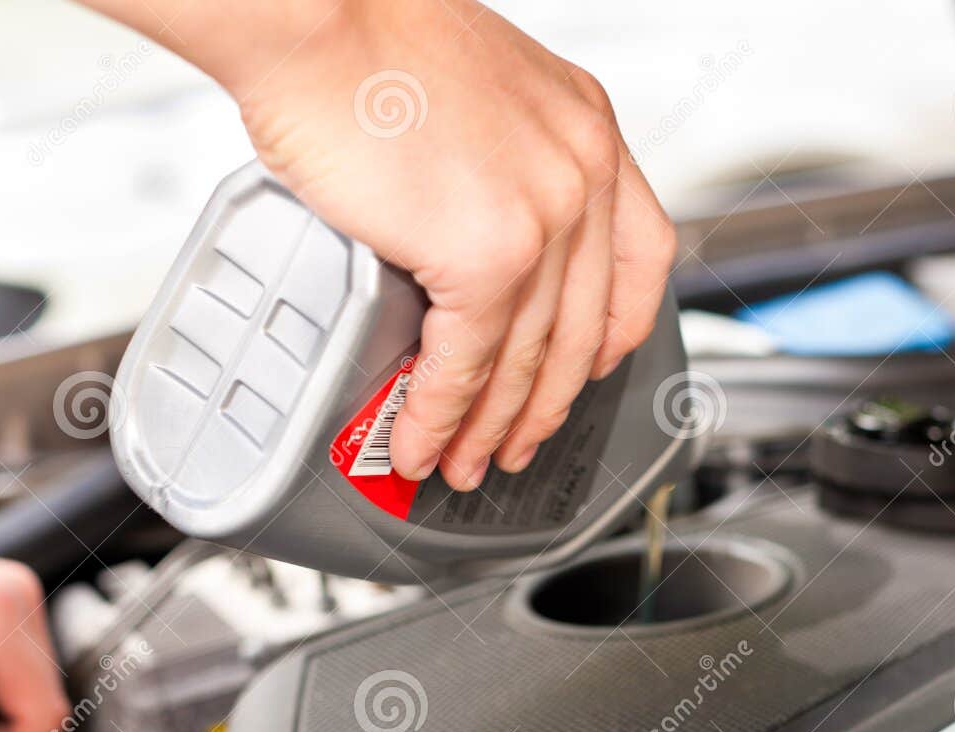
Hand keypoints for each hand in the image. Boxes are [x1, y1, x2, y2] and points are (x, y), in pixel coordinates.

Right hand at [141, 0, 677, 490]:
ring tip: (461, 464)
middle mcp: (581, 172)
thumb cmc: (366, 38)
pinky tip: (422, 440)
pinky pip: (467, 363)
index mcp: (588, 130)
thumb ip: (499, 167)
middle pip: (582, 329)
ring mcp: (543, 216)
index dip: (616, 331)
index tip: (593, 369)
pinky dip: (440, 414)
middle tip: (516, 445)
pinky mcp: (486, 253)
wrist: (313, 13)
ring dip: (491, 428)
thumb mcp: (479, 92)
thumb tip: (466, 231)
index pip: (641, 258)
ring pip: (528, 360)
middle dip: (544, 406)